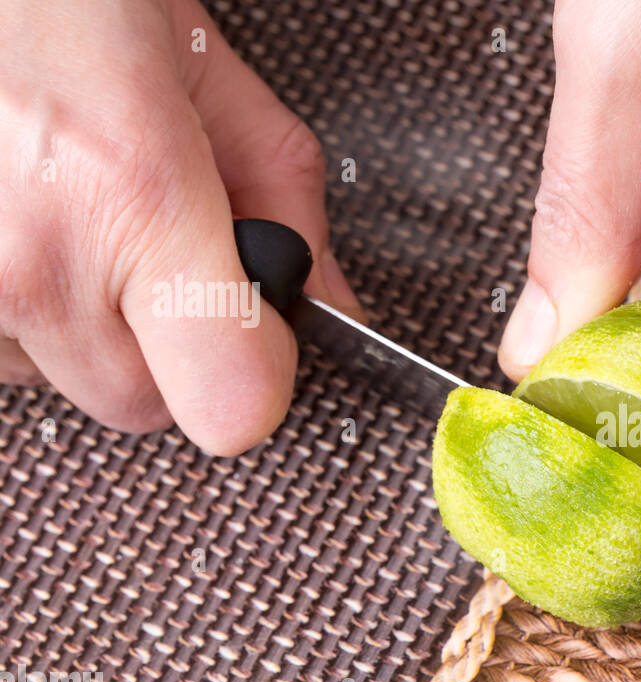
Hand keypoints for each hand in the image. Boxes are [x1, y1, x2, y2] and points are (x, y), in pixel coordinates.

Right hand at [0, 0, 360, 454]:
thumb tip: (329, 307)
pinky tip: (28, 228)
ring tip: (80, 216)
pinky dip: (23, 311)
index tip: (263, 338)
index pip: (233, 404)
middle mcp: (32, 257)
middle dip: (172, 342)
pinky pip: (2, 357)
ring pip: (65, 381)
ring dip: (88, 326)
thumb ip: (288, 207)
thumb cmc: (65, 4)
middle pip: (146, 404)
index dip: (261, 376)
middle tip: (159, 247)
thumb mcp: (210, 79)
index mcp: (136, 194)